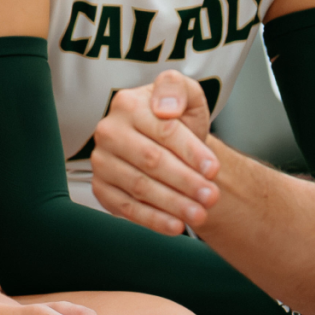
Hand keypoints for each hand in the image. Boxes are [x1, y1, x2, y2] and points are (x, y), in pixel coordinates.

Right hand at [90, 71, 218, 235]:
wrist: (168, 144)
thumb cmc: (179, 119)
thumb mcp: (187, 94)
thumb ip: (177, 88)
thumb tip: (165, 107)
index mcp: (127, 104)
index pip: (163, 130)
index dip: (191, 151)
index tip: (213, 169)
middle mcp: (109, 131)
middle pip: (152, 160)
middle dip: (185, 181)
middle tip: (211, 196)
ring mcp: (101, 161)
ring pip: (140, 186)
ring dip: (173, 203)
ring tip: (199, 213)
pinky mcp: (100, 187)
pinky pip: (126, 208)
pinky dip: (153, 219)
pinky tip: (175, 225)